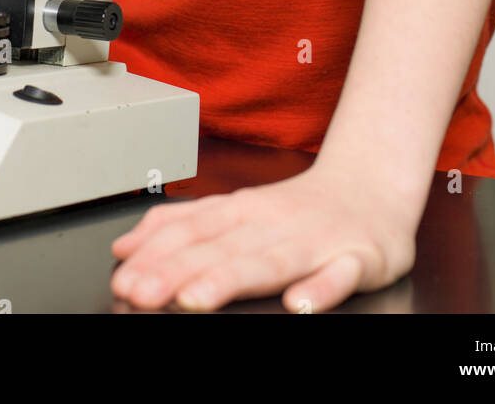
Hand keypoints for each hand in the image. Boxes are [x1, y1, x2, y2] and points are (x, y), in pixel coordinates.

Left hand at [109, 163, 417, 312]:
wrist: (372, 190)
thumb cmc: (297, 209)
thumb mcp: (235, 209)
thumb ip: (181, 225)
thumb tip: (124, 247)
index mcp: (241, 211)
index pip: (191, 231)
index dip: (154, 254)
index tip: (123, 276)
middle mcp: (272, 224)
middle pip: (220, 249)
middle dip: (178, 272)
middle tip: (142, 293)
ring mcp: (315, 241)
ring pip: (270, 261)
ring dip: (231, 279)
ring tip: (196, 299)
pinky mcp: (357, 259)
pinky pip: (340, 275)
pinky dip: (322, 289)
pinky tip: (300, 305)